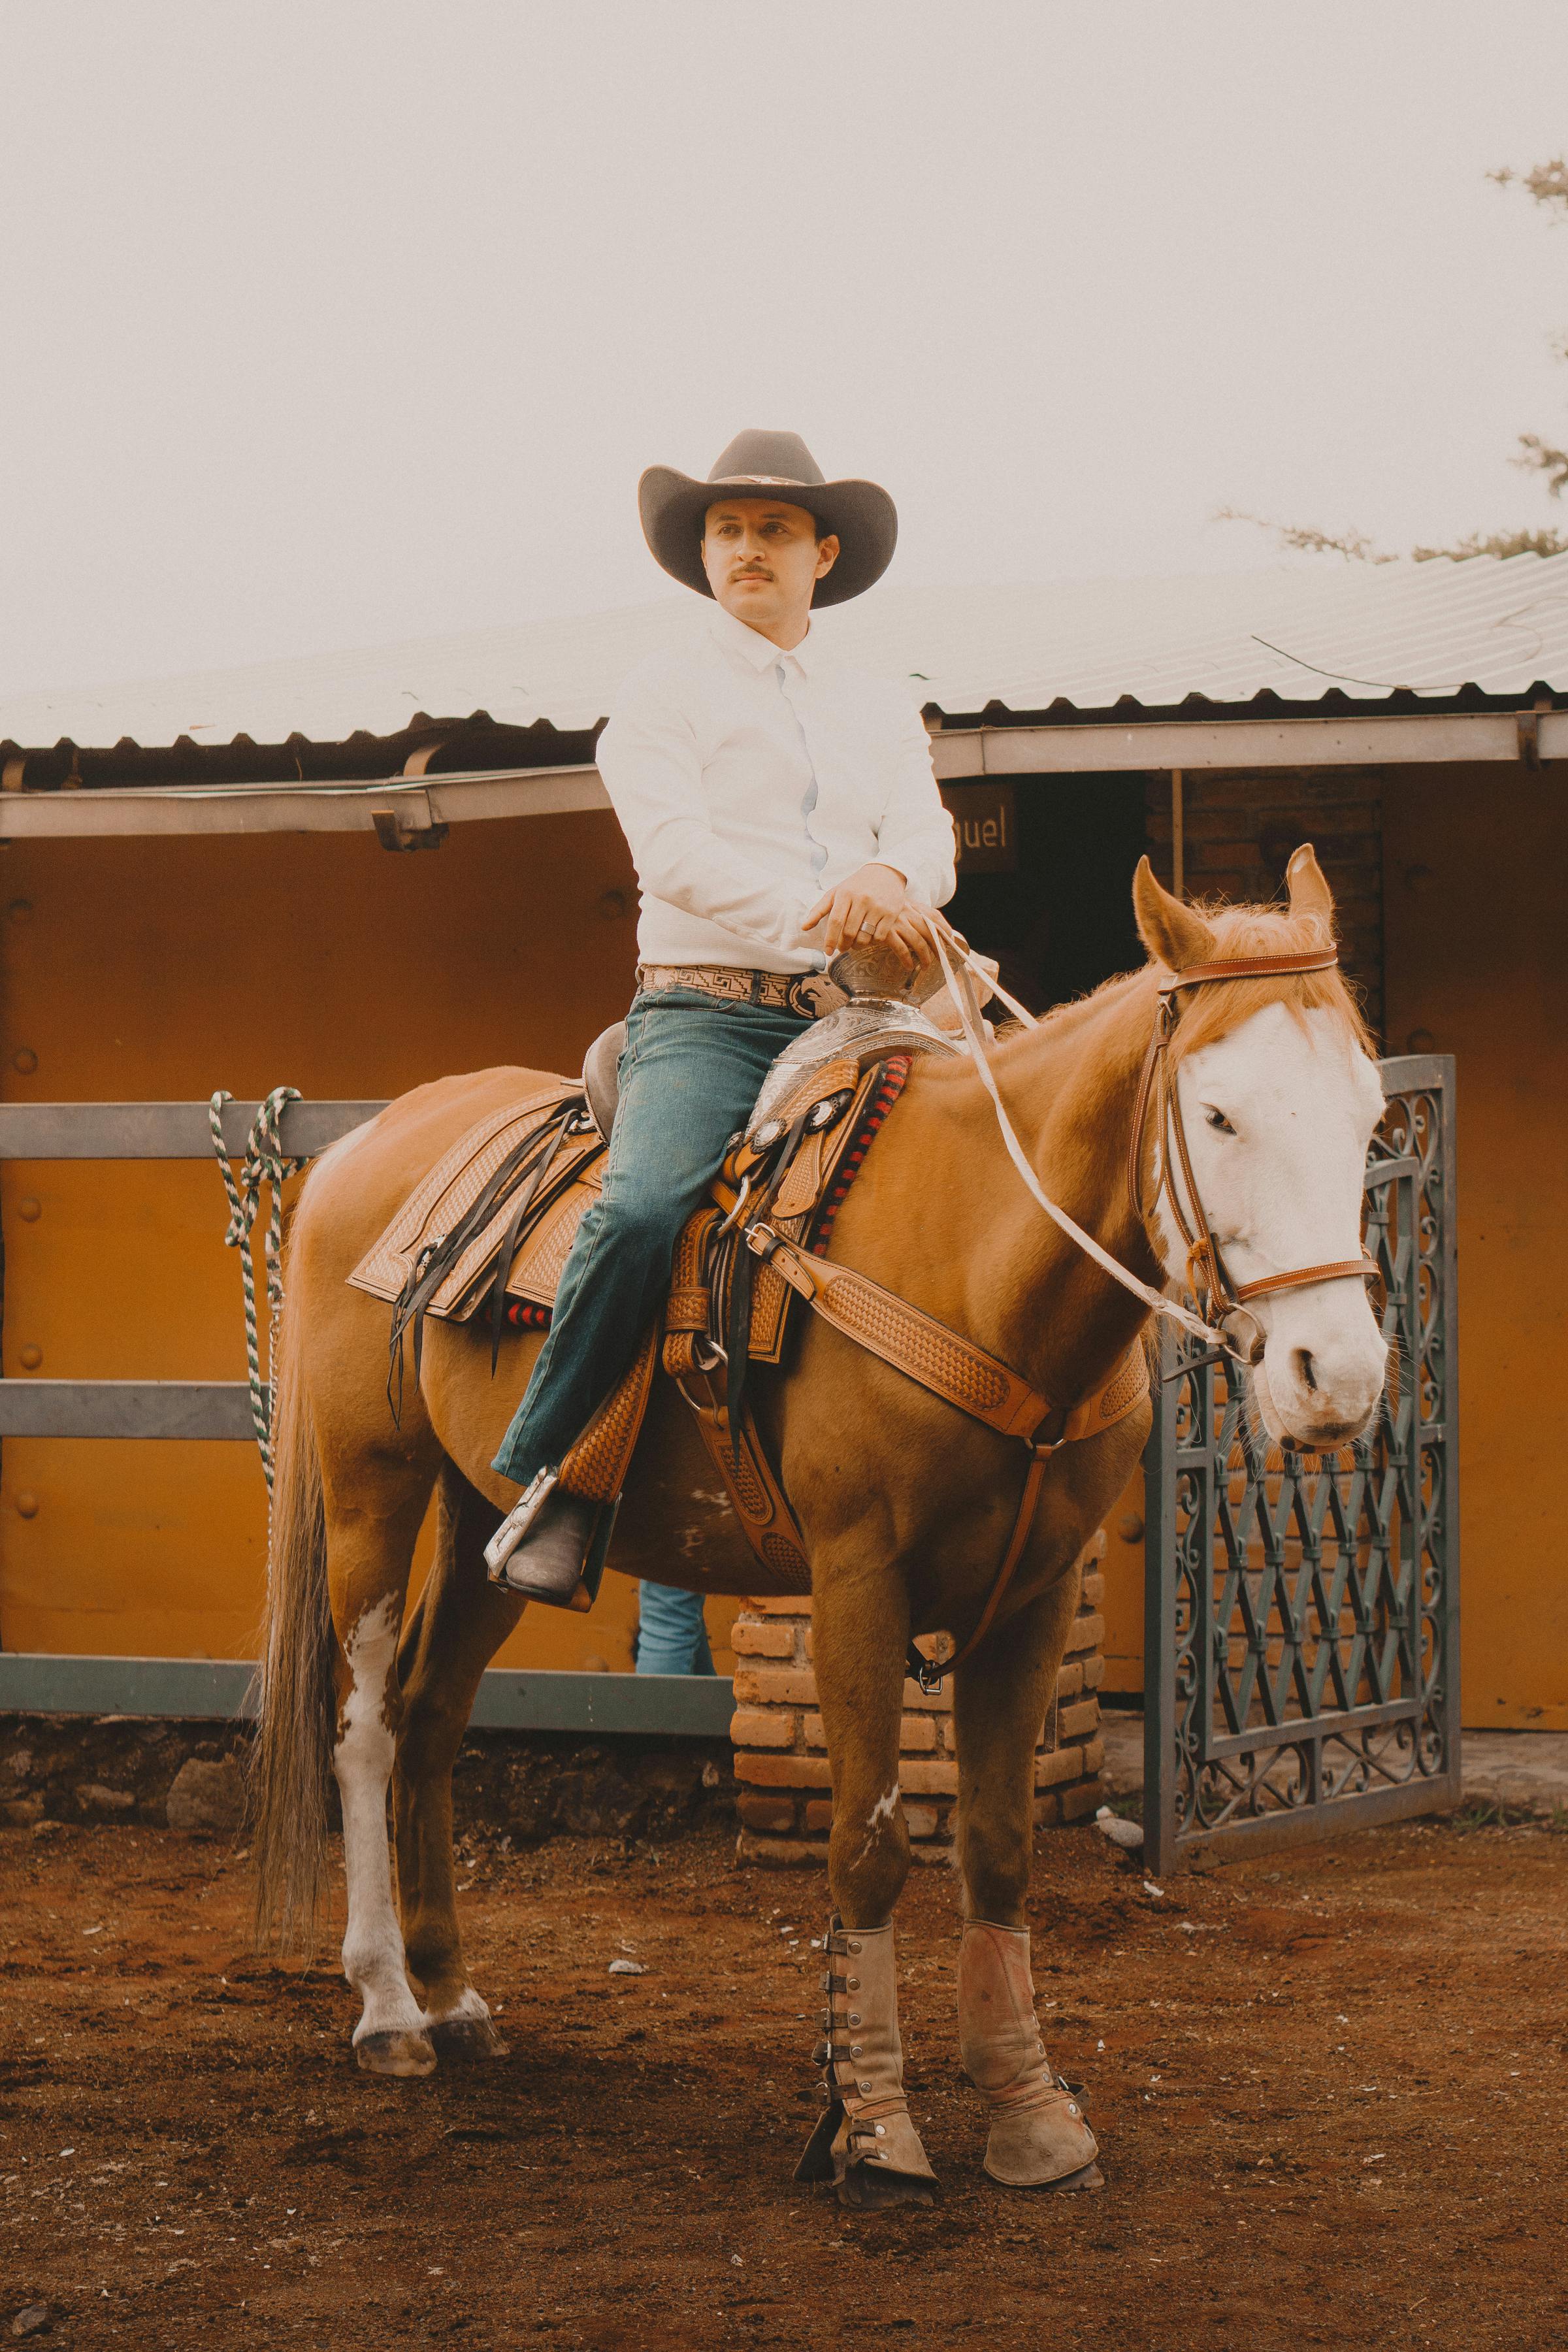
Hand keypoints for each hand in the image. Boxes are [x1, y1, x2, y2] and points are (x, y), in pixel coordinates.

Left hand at [802, 863, 935, 973]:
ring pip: (865, 936)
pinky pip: (880, 936)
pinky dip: (872, 942)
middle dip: (843, 945)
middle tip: (842, 948)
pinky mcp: (892, 912)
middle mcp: (862, 899)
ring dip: (857, 946)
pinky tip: (869, 938)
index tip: (828, 951)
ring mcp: (878, 906)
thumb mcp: (836, 893)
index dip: (830, 939)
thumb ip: (819, 910)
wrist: (885, 873)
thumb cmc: (856, 885)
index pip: (835, 921)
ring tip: (854, 944)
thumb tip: (804, 927)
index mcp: (846, 894)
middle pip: (849, 932)